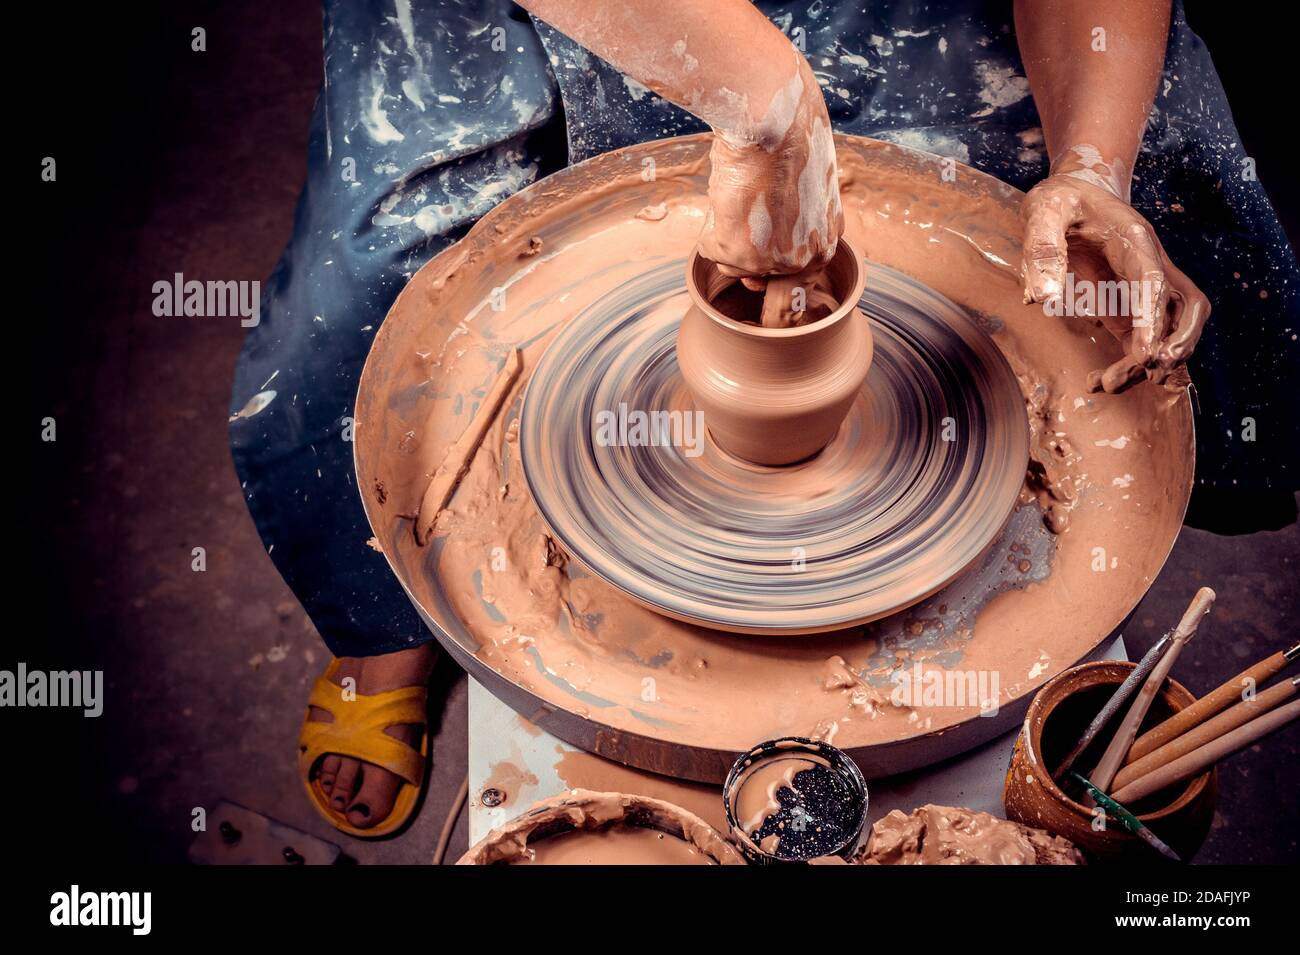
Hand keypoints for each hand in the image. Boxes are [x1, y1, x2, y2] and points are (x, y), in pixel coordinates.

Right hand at [698, 62, 842, 288]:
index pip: (790, 270)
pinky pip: (709, 249)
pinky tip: (727, 195)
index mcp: (825, 243)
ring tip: (741, 196)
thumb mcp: (806, 187)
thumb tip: (760, 253)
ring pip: (731, 262)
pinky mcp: (739, 255)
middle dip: (745, 244)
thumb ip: (792, 221)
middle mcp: (802, 260)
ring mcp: (771, 262)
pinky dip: (710, 225)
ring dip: (726, 231)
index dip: (768, 249)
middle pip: (759, 271)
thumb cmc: (791, 141)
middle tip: (747, 206)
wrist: (775, 123)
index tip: (756, 230)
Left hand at [1021, 161, 1209, 392]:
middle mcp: (1150, 264)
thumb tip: (1041, 299)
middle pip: (1186, 308)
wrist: (1075, 193)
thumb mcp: (1044, 212)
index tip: (1146, 355)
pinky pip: (1145, 339)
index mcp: (1134, 240)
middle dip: (1174, 343)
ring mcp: (1144, 287)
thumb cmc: (1061, 201)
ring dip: (1153, 360)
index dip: (1154, 320)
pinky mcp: (1130, 304)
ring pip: (1173, 328)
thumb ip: (1041, 251)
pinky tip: (1099, 381)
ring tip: (1109, 384)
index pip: (1156, 282)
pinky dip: (1132, 364)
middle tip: (1143, 371)